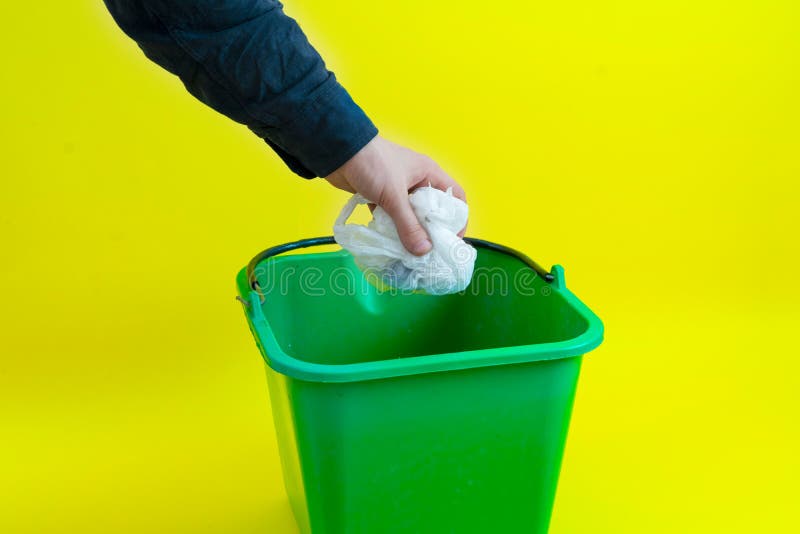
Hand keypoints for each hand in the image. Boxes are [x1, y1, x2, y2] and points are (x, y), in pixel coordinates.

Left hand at [325, 136, 466, 255]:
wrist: (338, 150)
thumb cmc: (372, 164)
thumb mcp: (394, 196)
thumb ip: (408, 225)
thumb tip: (424, 251)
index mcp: (429, 173)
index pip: (455, 196)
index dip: (458, 218)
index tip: (451, 239)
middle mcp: (417, 181)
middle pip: (433, 210)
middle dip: (431, 231)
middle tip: (429, 252)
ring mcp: (399, 189)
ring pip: (411, 215)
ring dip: (410, 232)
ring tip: (409, 252)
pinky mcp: (382, 196)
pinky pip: (393, 217)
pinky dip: (392, 228)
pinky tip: (390, 242)